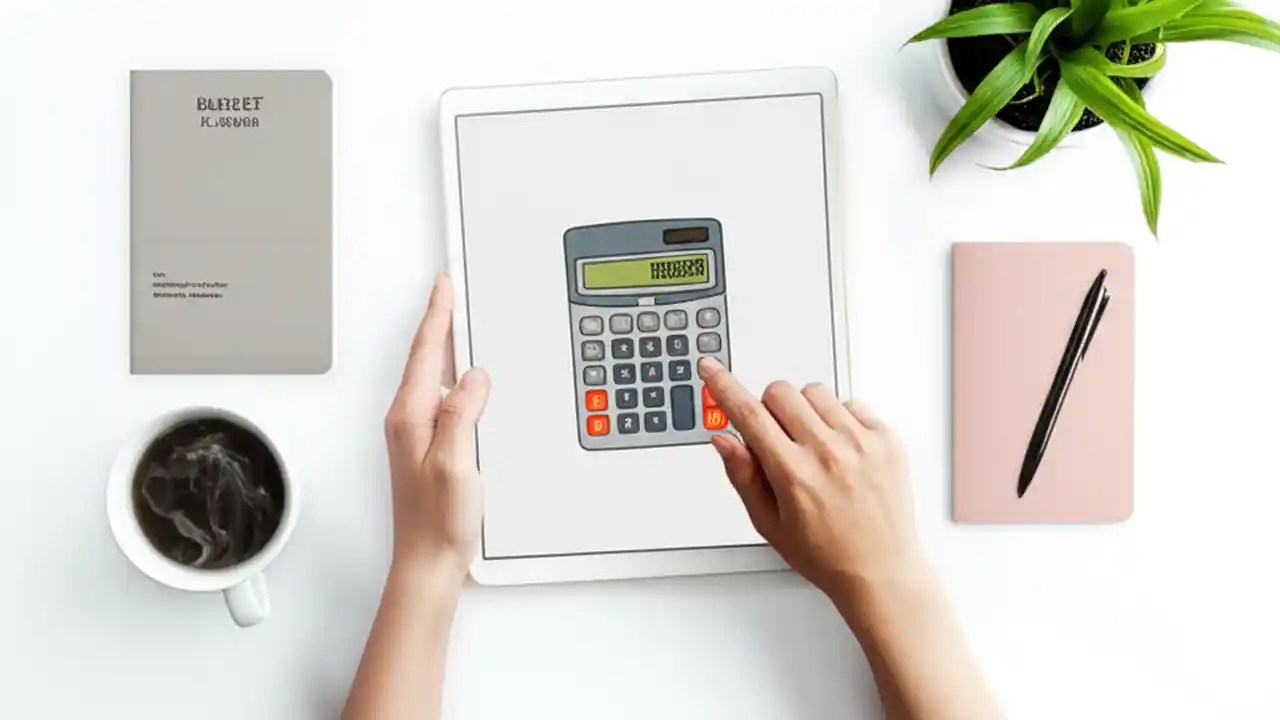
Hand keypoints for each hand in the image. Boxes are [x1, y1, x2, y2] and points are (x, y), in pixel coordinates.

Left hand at [383, 275, 490, 580]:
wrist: (428, 562)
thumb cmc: (437, 523)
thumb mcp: (456, 463)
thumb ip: (461, 414)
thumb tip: (473, 378)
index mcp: (410, 417)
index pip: (426, 353)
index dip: (438, 316)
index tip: (444, 286)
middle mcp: (408, 420)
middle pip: (424, 358)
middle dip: (437, 322)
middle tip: (447, 292)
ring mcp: (415, 433)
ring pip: (431, 376)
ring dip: (443, 347)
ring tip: (454, 322)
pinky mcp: (428, 446)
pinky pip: (440, 397)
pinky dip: (451, 376)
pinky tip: (463, 378)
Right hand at [699, 358, 925, 597]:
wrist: (881, 570)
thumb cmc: (826, 553)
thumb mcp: (769, 523)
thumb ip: (743, 476)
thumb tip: (724, 439)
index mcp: (794, 474)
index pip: (748, 414)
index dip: (724, 386)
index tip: (712, 368)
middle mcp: (829, 453)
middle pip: (781, 392)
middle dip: (770, 409)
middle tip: (779, 440)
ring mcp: (862, 442)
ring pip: (815, 392)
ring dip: (806, 412)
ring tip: (815, 448)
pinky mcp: (887, 439)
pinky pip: (851, 403)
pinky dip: (840, 419)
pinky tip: (842, 451)